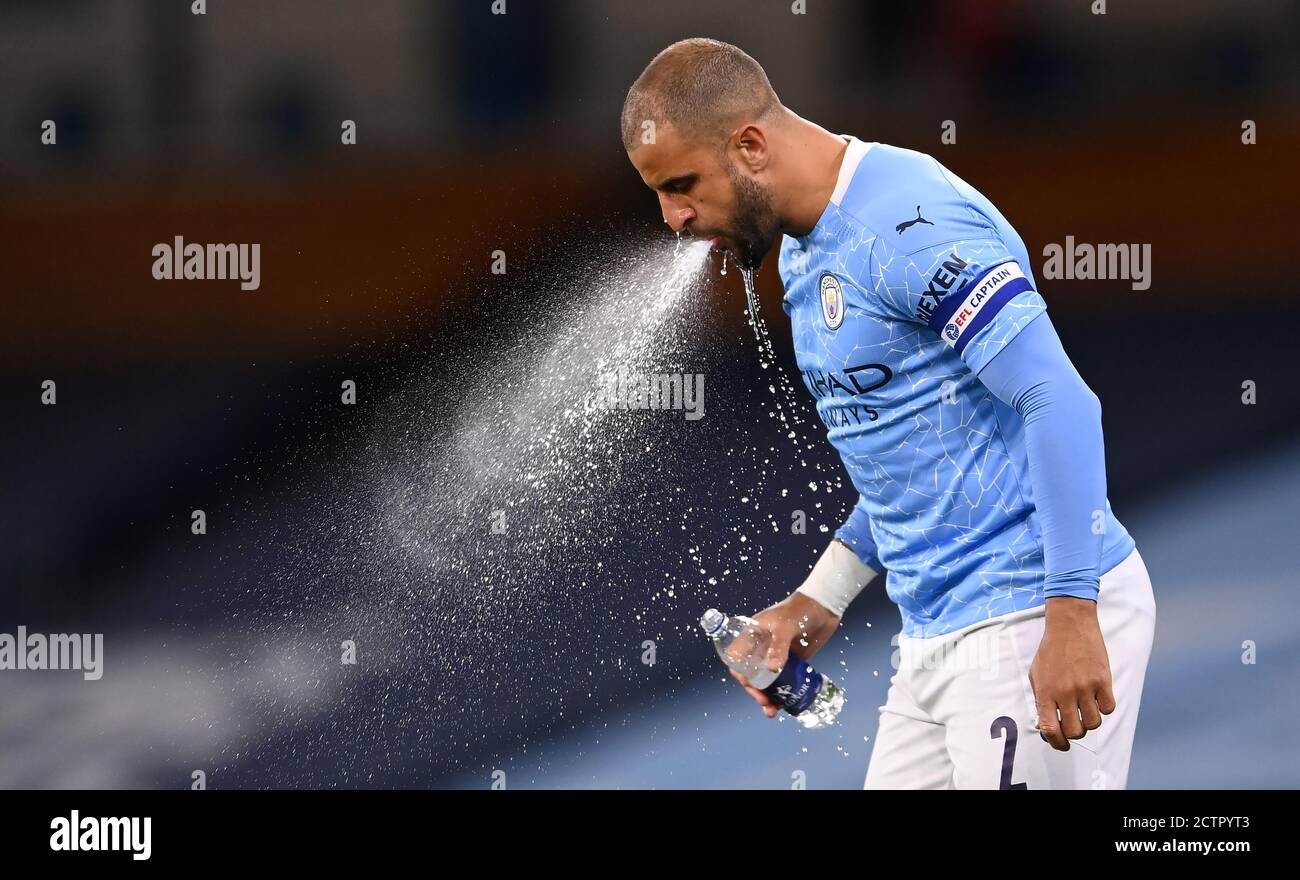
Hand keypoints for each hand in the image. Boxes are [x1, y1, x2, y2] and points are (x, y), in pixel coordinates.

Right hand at [730, 592, 840, 717]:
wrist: (824, 606)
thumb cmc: (800, 609)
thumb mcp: (786, 626)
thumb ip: (779, 646)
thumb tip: (772, 669)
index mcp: (753, 635)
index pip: (737, 658)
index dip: (740, 673)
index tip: (750, 684)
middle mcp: (762, 648)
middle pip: (751, 675)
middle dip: (755, 691)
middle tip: (764, 702)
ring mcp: (777, 656)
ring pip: (767, 681)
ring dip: (768, 697)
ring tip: (773, 711)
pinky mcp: (793, 662)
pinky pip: (784, 681)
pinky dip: (783, 693)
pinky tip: (785, 705)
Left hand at [1028, 597, 1115, 750]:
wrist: (1070, 626)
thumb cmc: (1051, 652)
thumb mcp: (1036, 675)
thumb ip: (1040, 702)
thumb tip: (1044, 727)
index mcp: (1046, 692)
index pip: (1050, 729)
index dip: (1056, 742)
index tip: (1061, 744)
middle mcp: (1065, 692)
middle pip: (1074, 731)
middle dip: (1074, 734)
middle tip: (1074, 725)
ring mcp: (1086, 687)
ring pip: (1093, 723)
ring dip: (1089, 722)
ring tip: (1085, 710)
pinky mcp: (1103, 681)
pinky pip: (1108, 709)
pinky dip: (1103, 709)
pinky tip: (1096, 698)